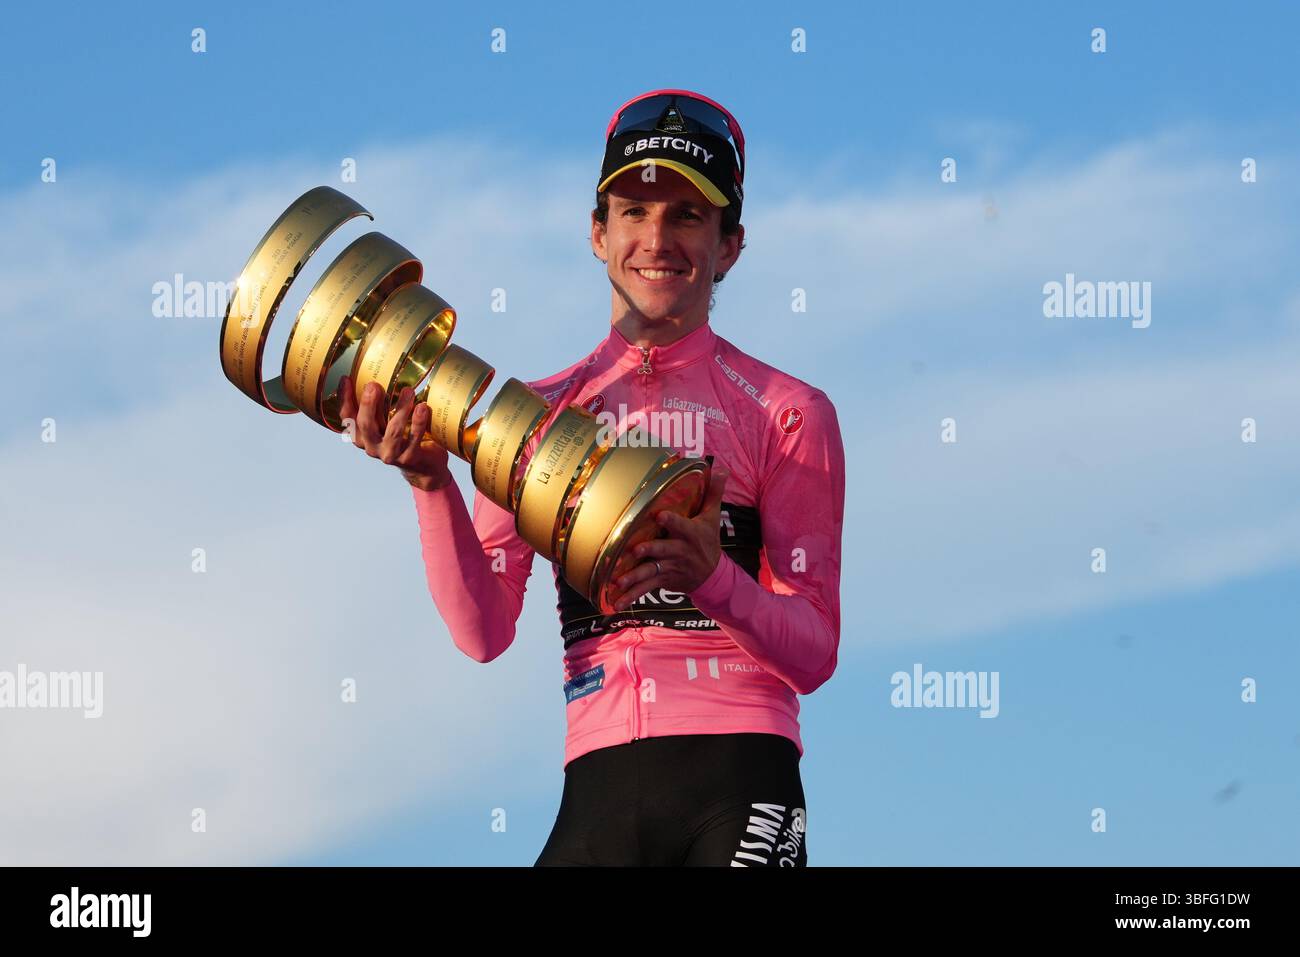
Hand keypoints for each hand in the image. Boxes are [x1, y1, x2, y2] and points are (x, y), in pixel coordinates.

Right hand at [338, 375, 452, 490]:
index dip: (345, 399)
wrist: (424, 466)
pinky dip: (417, 422)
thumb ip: (379, 404)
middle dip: (368, 404)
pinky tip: (422, 407)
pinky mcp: (408, 458)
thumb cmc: (403, 436)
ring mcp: (389, 454)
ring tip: (408, 391)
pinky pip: (413, 439)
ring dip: (400, 409)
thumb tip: (376, 372)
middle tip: (374, 385)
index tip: (346, 378)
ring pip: (392, 431)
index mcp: (361, 435)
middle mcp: (371, 446)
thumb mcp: (386, 421)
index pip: (347, 417)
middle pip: (365, 425)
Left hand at [605, 466, 729, 610]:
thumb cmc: (708, 540)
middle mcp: (680, 552)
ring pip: (651, 572)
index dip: (671, 521)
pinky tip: (616, 602)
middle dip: (650, 550)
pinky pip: (645, 589)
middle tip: (636, 550)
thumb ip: (713, 492)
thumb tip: (721, 468)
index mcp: (691, 534)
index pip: (681, 526)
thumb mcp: (713, 517)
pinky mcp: (663, 580)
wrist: (712, 576)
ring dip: (635, 577)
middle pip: (664, 550)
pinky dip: (631, 596)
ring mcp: (670, 568)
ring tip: (619, 580)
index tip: (659, 515)